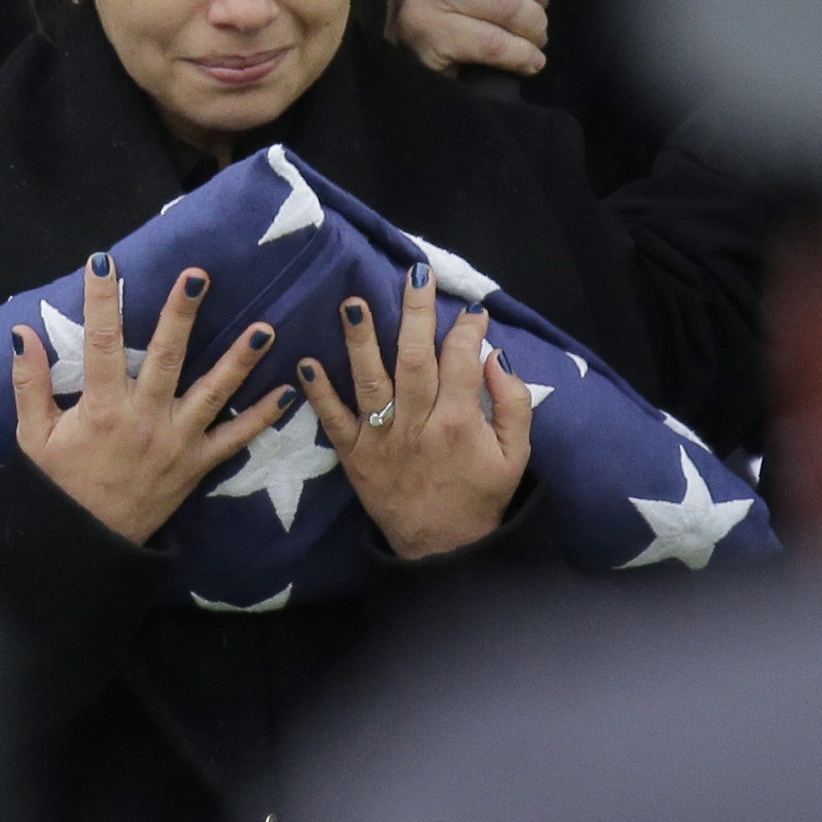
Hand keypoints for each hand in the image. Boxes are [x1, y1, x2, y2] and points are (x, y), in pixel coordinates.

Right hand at [11, 253, 288, 545]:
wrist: (87, 544)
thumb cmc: (59, 486)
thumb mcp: (33, 437)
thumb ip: (28, 383)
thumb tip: (22, 333)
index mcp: (101, 408)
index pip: (100, 343)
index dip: (100, 301)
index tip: (103, 263)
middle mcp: (143, 419)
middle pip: (166, 357)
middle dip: (182, 314)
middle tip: (199, 276)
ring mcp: (176, 442)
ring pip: (212, 393)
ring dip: (240, 359)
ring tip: (265, 328)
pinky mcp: (196, 465)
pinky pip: (234, 440)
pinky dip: (261, 417)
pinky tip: (286, 392)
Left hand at [298, 260, 531, 558]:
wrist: (441, 550)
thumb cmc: (480, 496)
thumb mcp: (516, 456)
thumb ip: (513, 403)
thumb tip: (497, 356)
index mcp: (460, 422)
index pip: (462, 359)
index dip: (467, 327)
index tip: (470, 306)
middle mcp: (418, 424)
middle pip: (415, 357)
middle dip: (416, 311)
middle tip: (414, 271)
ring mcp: (382, 439)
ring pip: (371, 380)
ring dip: (360, 340)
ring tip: (352, 302)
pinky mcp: (355, 455)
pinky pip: (334, 420)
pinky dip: (318, 393)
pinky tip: (305, 362)